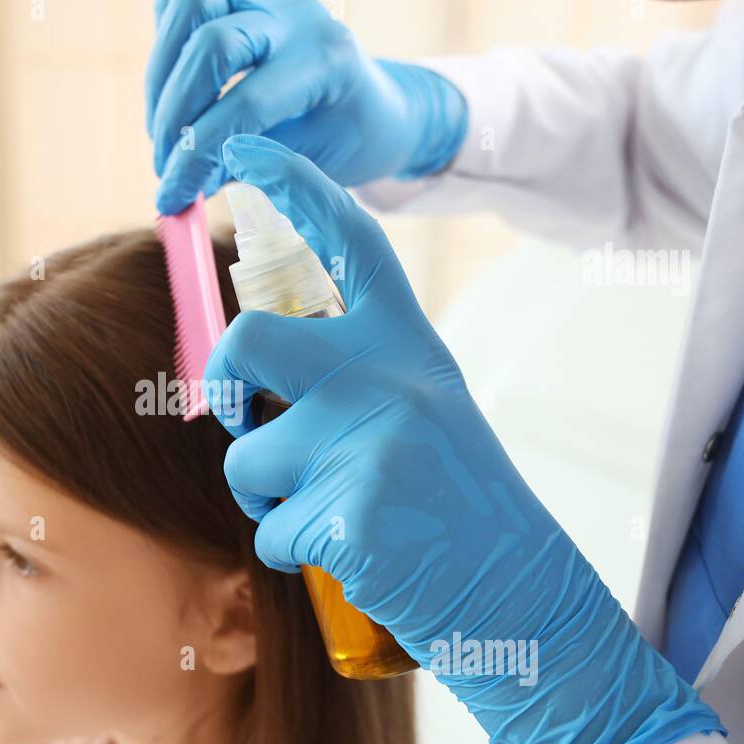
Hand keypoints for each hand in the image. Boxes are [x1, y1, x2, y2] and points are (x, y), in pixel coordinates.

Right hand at [146, 0, 466, 213]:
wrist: (377, 106)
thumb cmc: (349, 142)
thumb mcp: (311, 165)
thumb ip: (249, 167)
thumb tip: (183, 182)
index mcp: (327, 63)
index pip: (245, 106)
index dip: (197, 156)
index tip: (171, 196)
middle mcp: (298, 18)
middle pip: (211, 42)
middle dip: (175, 112)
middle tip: (165, 161)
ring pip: (193, 1)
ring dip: (162, 71)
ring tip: (163, 125)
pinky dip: (169, 25)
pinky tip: (170, 75)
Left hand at [204, 134, 723, 743]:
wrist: (520, 595)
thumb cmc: (457, 504)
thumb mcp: (422, 412)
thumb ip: (355, 375)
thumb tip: (253, 365)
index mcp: (411, 344)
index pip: (349, 241)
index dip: (294, 186)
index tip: (245, 147)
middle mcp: (389, 377)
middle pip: (249, 341)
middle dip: (223, 383)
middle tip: (236, 414)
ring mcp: (370, 440)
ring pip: (247, 456)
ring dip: (265, 495)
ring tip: (325, 511)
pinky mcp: (350, 512)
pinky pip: (269, 530)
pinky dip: (290, 552)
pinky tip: (348, 556)